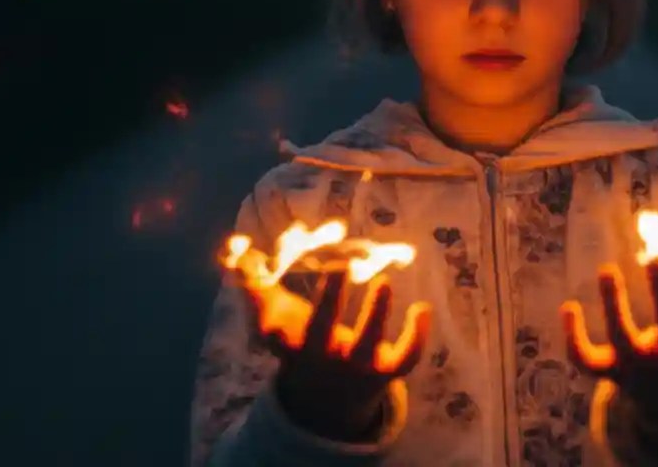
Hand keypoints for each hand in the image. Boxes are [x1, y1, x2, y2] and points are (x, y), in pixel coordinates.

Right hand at [237, 267, 431, 441]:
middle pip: (322, 333)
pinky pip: (405, 358)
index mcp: (291, 346)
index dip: (270, 315)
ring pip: (367, 343)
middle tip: (339, 266)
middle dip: (330, 301)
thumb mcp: (277, 323)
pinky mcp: (385, 372)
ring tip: (382, 281)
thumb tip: (234, 256)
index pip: (275, 334)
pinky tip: (422, 308)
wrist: (328, 402)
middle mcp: (321, 357)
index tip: (275, 292)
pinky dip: (416, 335)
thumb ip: (256, 290)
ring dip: (376, 312)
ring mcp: (355, 367)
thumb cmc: (300, 346)